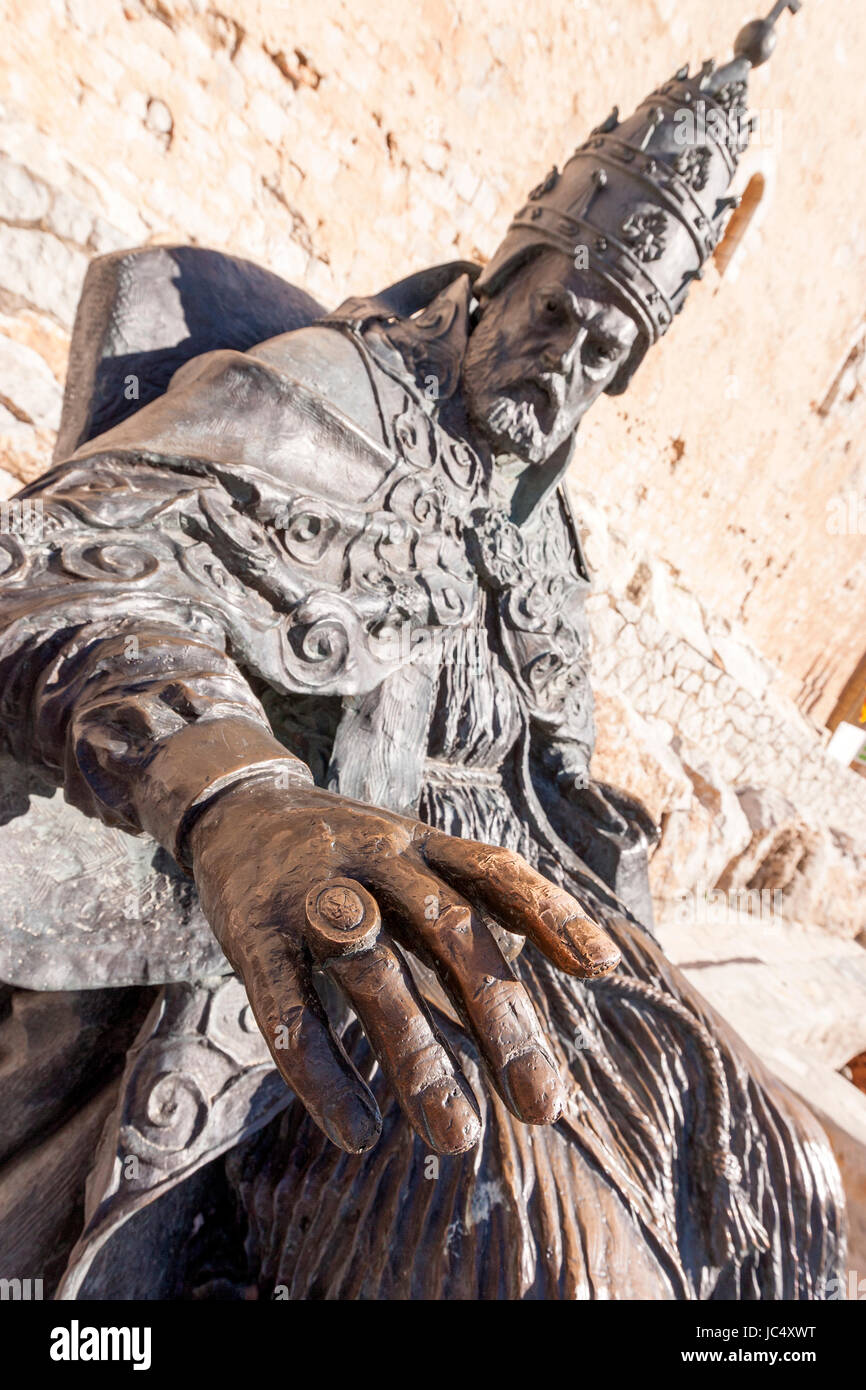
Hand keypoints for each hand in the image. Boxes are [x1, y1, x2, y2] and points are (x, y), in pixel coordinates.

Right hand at [189, 776, 619, 1155]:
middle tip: (542, 1106)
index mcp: (421, 847)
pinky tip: (358, 1130)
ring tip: (457, 1138)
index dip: (549, 910)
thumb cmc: (343, 856)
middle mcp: (376, 861)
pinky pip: (289, 1008)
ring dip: (417, 1056)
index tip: (601, 967)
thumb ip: (470, 917)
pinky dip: (323, 1073)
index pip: (495, 869)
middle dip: (500, 1018)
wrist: (234, 808)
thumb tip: (568, 987)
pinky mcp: (253, 932)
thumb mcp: (412, 862)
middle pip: (449, 932)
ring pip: (373, 972)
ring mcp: (312, 893)